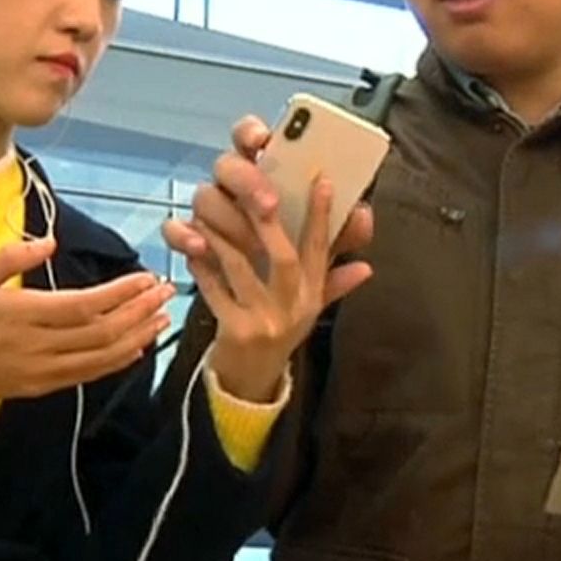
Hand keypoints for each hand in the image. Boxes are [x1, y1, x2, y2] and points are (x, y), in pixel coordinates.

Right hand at [0, 238, 175, 404]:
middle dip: (139, 312)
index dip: (121, 293)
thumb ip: (12, 257)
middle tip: (166, 293)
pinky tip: (136, 348)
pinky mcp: (42, 388)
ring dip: (136, 338)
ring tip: (161, 318)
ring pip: (101, 358)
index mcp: (21, 313)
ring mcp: (41, 371)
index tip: (146, 278)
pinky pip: (87, 376)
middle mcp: (37, 345)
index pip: (85, 305)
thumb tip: (50, 242)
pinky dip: (116, 363)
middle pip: (102, 332)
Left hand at [163, 117, 375, 401]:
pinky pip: (214, 291)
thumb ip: (335, 282)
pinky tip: (193, 245)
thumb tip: (367, 266)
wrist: (251, 379)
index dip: (322, 216)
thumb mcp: (310, 308)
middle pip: (283, 259)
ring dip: (225, 237)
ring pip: (241, 270)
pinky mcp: (233, 331)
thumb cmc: (279, 330)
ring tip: (211, 210)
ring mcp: (262, 320)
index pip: (321, 250)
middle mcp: (292, 307)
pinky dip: (203, 266)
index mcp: (312, 295)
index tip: (321, 180)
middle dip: (270, 223)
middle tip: (261, 191)